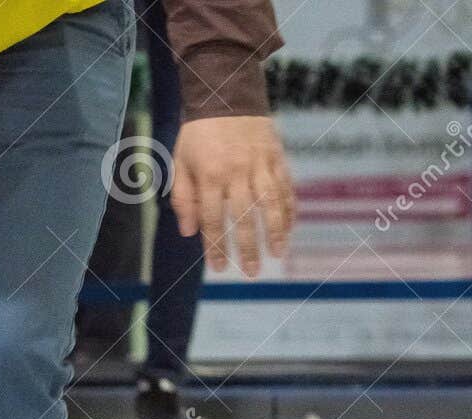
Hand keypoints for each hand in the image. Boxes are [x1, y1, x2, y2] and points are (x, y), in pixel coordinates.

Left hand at [171, 115, 294, 277]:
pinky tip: (291, 226)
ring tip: (278, 253)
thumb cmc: (198, 135)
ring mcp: (261, 163)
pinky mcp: (277, 156)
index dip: (216, 247)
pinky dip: (290, 208)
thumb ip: (183, 199)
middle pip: (245, 217)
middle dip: (248, 248)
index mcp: (210, 176)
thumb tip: (190, 233)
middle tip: (252, 272)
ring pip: (272, 203)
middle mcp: (237, 172)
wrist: (226, 93)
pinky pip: (286, 186)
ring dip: (277, 231)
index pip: (213, 220)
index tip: (220, 268)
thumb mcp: (180, 164)